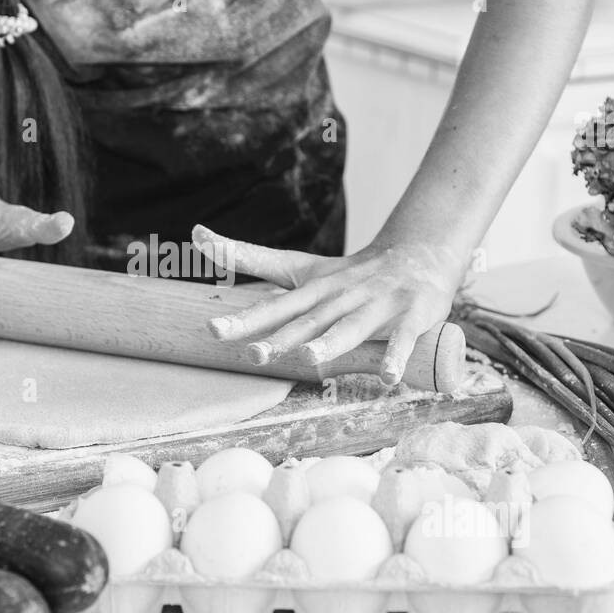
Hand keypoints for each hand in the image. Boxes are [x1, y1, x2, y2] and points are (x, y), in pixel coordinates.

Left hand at [192, 225, 466, 385]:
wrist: (418, 254)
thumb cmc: (348, 273)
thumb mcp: (298, 266)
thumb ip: (250, 258)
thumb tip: (195, 233)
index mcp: (312, 288)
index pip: (271, 305)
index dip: (242, 317)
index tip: (211, 329)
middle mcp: (340, 296)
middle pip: (306, 319)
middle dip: (280, 336)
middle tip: (252, 354)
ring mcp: (376, 304)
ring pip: (350, 325)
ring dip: (331, 341)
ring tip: (310, 358)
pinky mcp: (412, 314)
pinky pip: (402, 338)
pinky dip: (395, 357)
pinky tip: (387, 378)